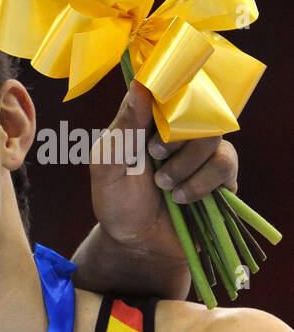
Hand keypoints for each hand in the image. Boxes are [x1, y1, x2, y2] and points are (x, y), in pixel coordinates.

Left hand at [89, 80, 238, 262]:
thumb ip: (123, 128)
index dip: (166, 94)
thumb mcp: (107, 167)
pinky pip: (224, 165)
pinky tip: (181, 199)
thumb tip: (139, 85)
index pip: (166, 90)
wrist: (137, 246)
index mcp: (148, 123)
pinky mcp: (220, 177)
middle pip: (196, 110)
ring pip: (213, 137)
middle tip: (153, 156)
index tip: (154, 108)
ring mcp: (203, 154)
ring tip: (164, 186)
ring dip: (185, 165)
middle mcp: (179, 133)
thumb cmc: (117, 203)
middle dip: (174, 137)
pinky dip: (200, 183)